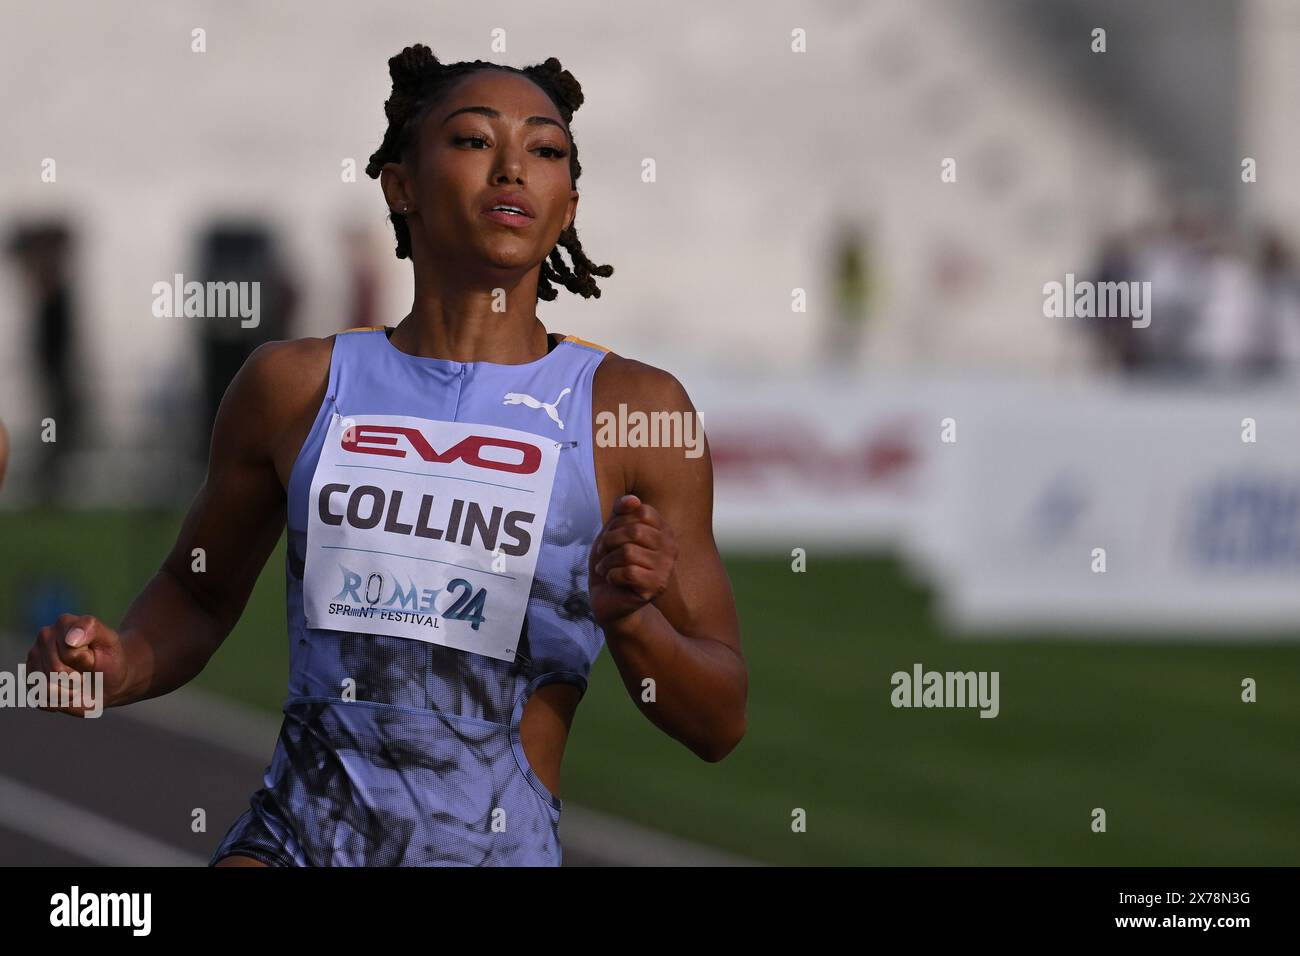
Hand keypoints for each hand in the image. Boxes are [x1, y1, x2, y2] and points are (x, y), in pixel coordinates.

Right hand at [25, 613, 130, 715]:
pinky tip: (69, 693)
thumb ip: (92, 631)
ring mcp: (34, 658)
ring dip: (69, 692)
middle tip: (87, 672)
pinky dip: (61, 702)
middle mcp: (44, 637)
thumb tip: (71, 639)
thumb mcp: (110, 641)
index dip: (86, 661)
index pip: (69, 653)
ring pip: (45, 687)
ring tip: (78, 682)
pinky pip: (42, 700)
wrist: (108, 678)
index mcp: (64, 623)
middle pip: (55, 670)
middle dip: (77, 677)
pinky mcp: (30, 679)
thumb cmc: (110, 658)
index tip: (93, 656)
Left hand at [587, 494, 677, 628]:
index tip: (610, 534)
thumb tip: (632, 499)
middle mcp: (671, 548)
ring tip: (604, 568)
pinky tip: (612, 580)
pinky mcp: (657, 587)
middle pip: (634, 530)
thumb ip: (621, 511)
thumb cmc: (612, 562)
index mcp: (664, 531)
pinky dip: (612, 575)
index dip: (619, 520)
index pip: (642, 511)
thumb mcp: (613, 531)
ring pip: (628, 552)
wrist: (610, 599)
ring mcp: (666, 568)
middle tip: (603, 553)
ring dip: (607, 561)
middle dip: (610, 540)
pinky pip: (629, 572)